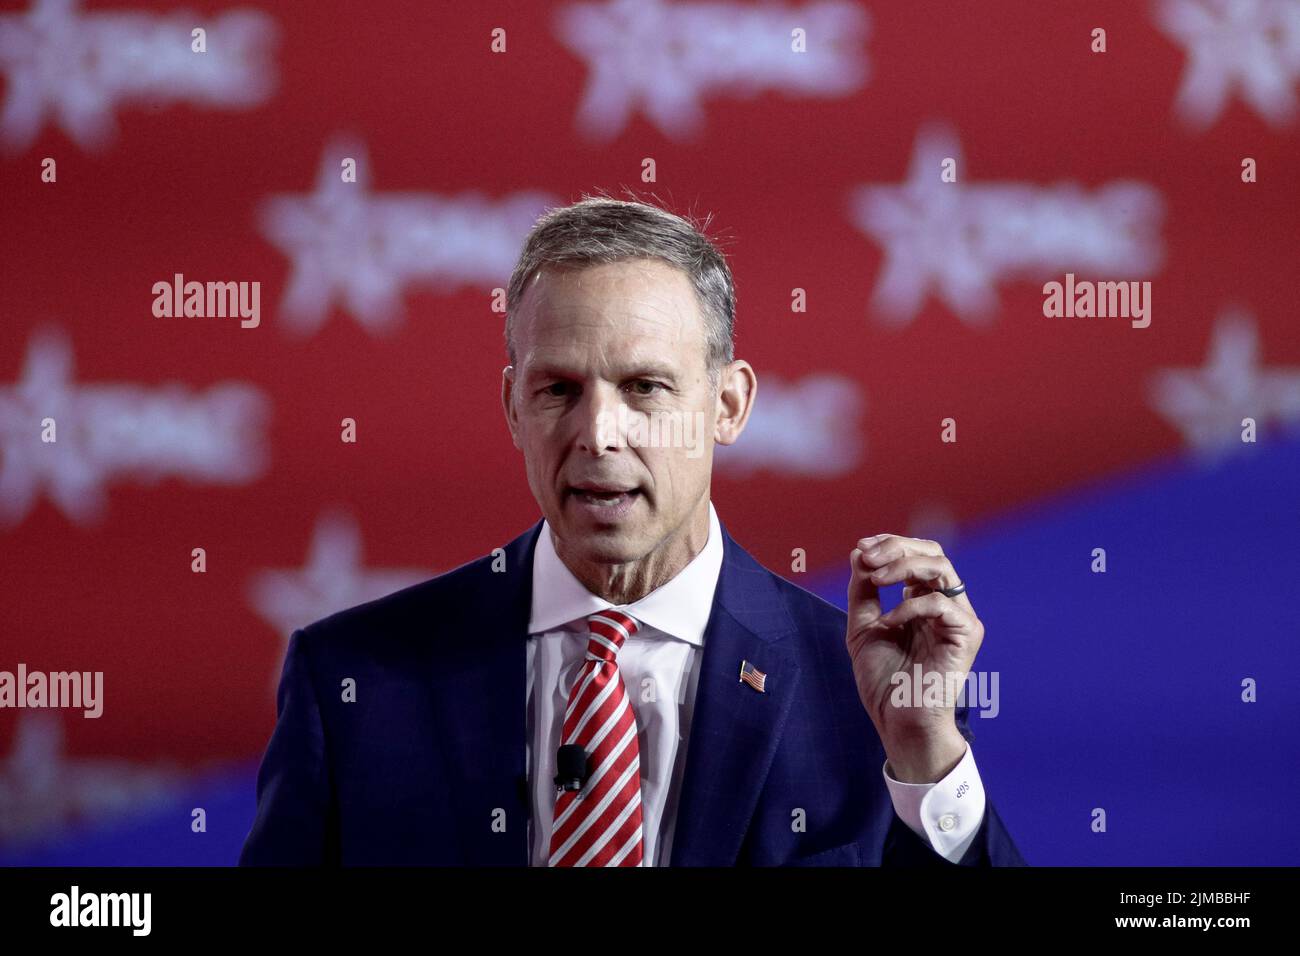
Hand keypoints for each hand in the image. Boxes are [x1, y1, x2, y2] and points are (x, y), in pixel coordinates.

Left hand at [845, 533, 983, 781]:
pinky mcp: (966, 635)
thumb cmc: (883, 680)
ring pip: (942, 568)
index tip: (861, 547)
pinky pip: (942, 603)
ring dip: (904, 565)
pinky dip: (910, 606)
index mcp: (922, 601)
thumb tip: (859, 552)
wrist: (898, 720)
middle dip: (896, 547)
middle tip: (867, 555)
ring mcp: (958, 618)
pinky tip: (890, 622)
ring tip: (876, 578)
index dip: (890, 544)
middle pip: (932, 553)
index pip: (916, 555)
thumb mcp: (862, 628)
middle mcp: (945, 605)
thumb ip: (863, 591)